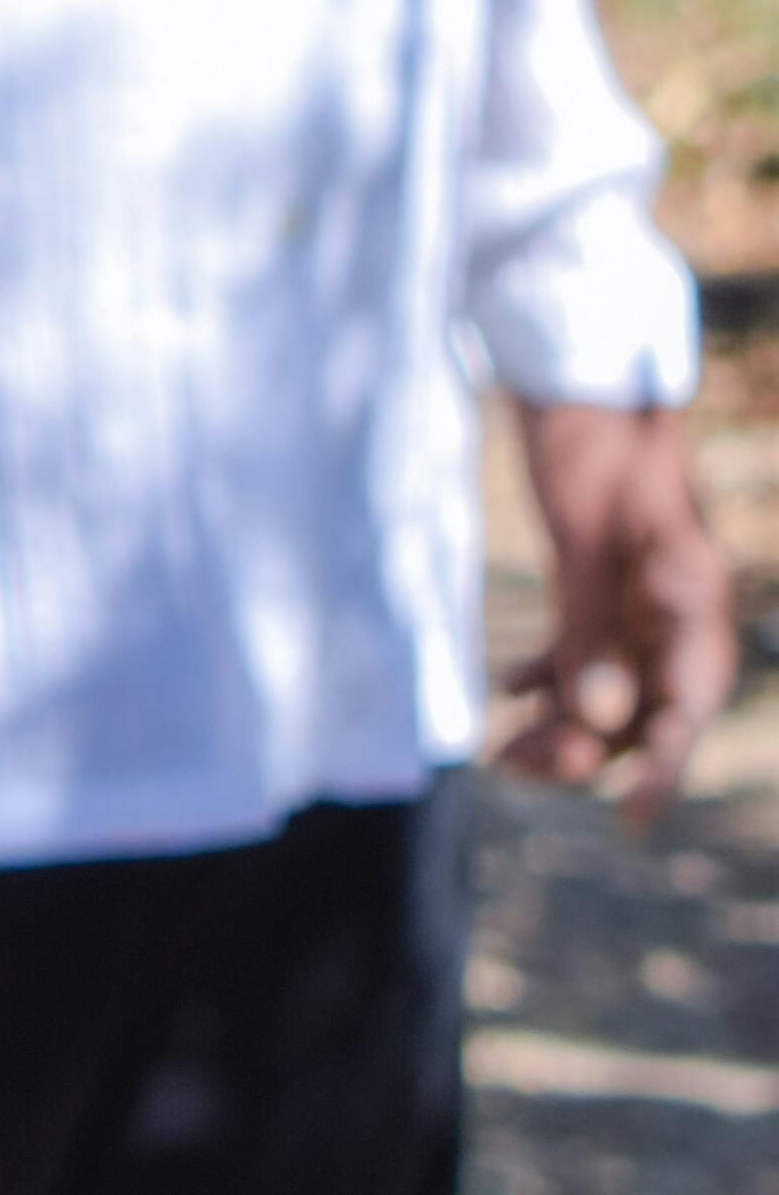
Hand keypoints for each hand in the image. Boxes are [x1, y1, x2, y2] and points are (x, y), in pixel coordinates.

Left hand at [503, 399, 741, 813]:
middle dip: (586, 747)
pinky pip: (586, 652)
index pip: (690, 704)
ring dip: (562, 722)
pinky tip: (509, 688)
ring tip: (500, 749)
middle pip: (645, 709)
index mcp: (693, 597)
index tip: (631, 821)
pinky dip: (551, 674)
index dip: (665, 768)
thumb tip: (599, 723)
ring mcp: (641, 598)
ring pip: (611, 688)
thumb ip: (594, 627)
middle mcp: (675, 608)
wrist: (572, 374)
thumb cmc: (590, 439)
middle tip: (514, 763)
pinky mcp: (603, 584)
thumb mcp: (586, 535)